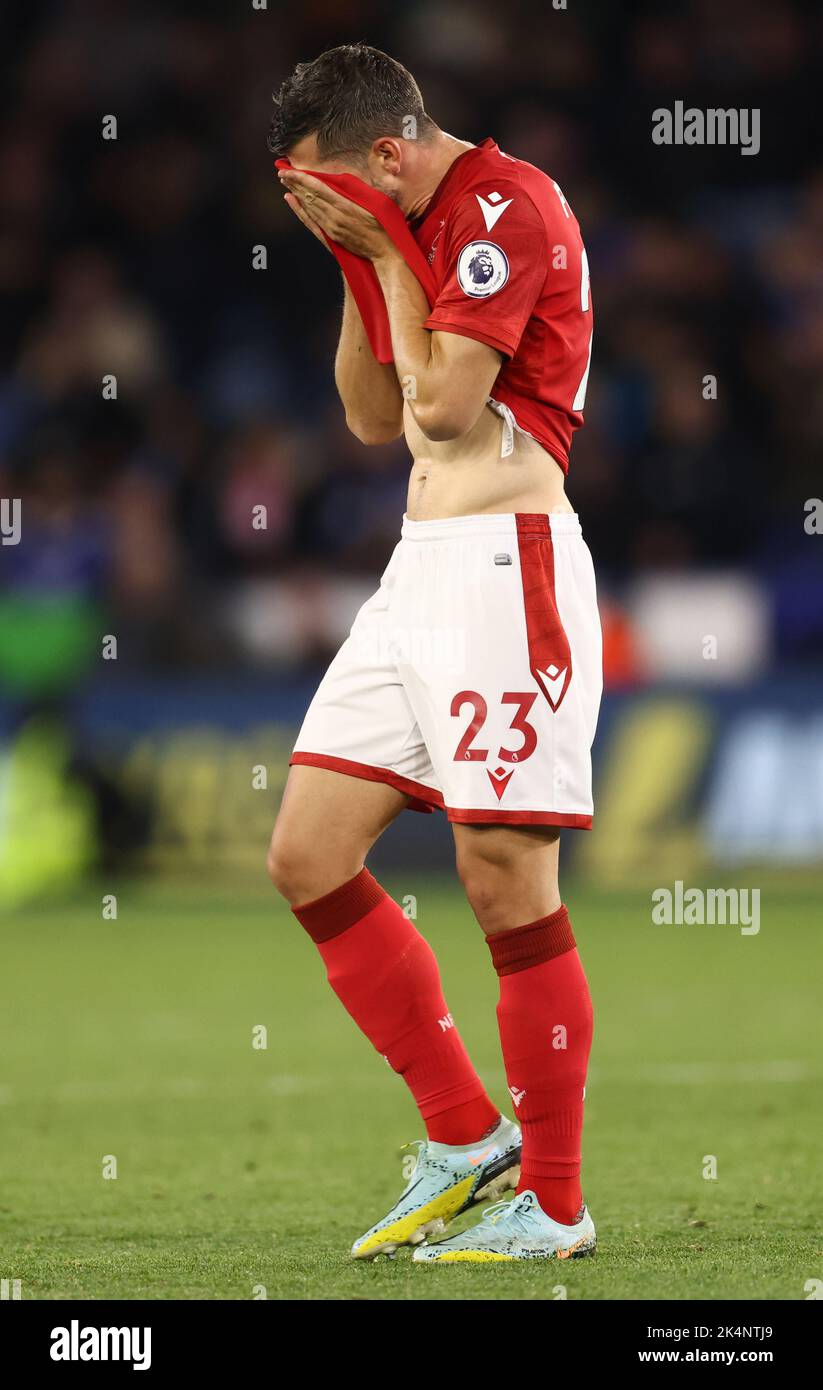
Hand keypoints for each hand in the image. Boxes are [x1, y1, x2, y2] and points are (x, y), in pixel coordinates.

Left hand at [278, 169, 394, 261]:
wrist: (384, 251)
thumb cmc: (383, 225)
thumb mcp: (373, 201)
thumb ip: (355, 190)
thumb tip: (341, 179)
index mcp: (345, 206)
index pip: (317, 188)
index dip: (301, 178)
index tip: (290, 170)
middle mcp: (334, 217)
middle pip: (309, 196)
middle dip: (294, 183)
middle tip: (282, 172)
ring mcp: (330, 228)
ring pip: (308, 207)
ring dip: (295, 193)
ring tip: (285, 182)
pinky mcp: (330, 237)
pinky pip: (310, 222)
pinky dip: (299, 210)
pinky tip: (291, 201)